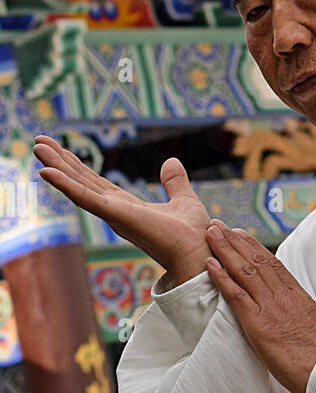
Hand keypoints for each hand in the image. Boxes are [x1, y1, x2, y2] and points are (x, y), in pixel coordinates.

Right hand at [33, 136, 211, 285]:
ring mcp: (113, 214)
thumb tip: (171, 162)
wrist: (200, 250)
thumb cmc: (194, 235)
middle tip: (39, 141)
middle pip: (81, 182)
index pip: (95, 183)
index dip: (77, 166)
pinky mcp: (116, 216)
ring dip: (56, 168)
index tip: (61, 149)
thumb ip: (175, 182)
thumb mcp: (184, 199)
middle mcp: (115, 211)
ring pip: (77, 187)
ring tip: (37, 147)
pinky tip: (47, 172)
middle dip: (60, 162)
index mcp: (127, 207)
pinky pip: (85, 198)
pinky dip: (66, 185)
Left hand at [205, 221, 315, 392]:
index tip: (242, 235)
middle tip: (219, 225)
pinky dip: (222, 277)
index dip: (255, 248)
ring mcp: (270, 307)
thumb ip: (302, 317)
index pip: (273, 265)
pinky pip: (236, 295)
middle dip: (236, 240)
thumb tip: (296, 317)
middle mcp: (284, 296)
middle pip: (257, 261)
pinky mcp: (258, 323)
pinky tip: (210, 264)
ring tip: (211, 234)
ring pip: (245, 271)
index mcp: (298, 297)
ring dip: (225, 250)